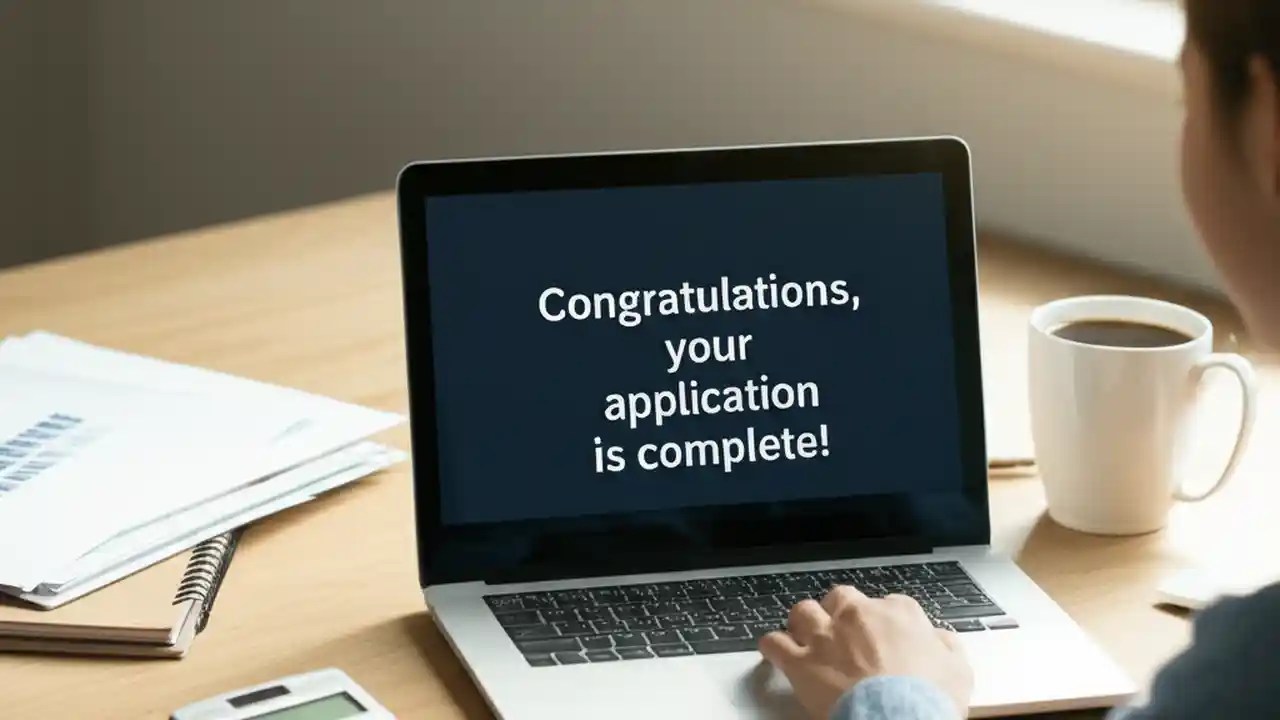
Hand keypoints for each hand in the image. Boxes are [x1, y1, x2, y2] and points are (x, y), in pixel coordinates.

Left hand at [758, 586, 973, 718]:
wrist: (896, 719)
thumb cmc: (928, 699)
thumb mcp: (957, 670)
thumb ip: (946, 647)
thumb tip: (940, 640)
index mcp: (898, 613)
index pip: (887, 603)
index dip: (883, 620)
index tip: (882, 635)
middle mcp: (857, 616)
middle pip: (840, 598)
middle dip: (839, 612)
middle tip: (842, 632)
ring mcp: (826, 636)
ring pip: (803, 612)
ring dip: (803, 623)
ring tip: (806, 636)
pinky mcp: (801, 661)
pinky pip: (774, 643)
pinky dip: (773, 646)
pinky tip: (775, 650)